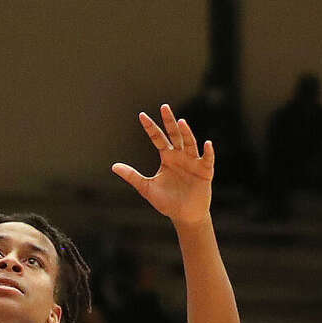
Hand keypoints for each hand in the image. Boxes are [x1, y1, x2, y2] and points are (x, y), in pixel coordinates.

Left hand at [112, 104, 213, 227]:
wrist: (184, 215)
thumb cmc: (166, 201)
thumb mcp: (146, 188)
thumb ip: (131, 176)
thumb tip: (113, 166)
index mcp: (167, 157)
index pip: (158, 138)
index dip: (150, 127)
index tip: (141, 116)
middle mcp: (180, 156)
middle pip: (174, 135)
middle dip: (169, 121)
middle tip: (164, 107)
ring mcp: (193, 162)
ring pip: (189, 143)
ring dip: (186, 133)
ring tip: (181, 122)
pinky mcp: (205, 171)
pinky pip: (207, 159)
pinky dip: (208, 152)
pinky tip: (207, 144)